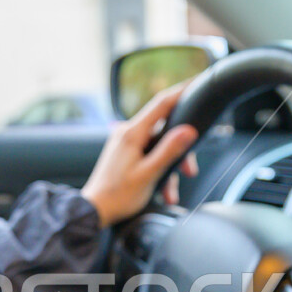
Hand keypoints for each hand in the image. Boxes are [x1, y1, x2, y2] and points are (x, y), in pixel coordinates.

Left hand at [81, 84, 198, 226]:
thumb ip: (169, 151)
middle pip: (164, 129)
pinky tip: (161, 190)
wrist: (94, 210)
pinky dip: (158, 169)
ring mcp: (125, 142)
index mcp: (132, 133)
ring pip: (158, 145)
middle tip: (189, 171)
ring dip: (169, 167)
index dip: (182, 91)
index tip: (197, 82)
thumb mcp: (148, 174)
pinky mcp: (125, 152)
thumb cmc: (118, 196)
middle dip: (180, 151)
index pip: (162, 103)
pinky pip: (148, 154)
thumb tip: (188, 130)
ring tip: (171, 192)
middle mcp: (127, 132)